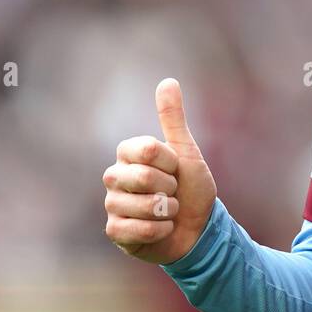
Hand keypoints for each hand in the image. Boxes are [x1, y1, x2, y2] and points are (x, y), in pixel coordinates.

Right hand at [103, 78, 218, 264]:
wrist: (199, 229)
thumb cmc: (191, 188)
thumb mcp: (186, 151)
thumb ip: (173, 118)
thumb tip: (168, 81)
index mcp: (128, 154)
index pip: (147, 149)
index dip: (171, 162)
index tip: (176, 169)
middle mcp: (114, 177)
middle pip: (144, 178)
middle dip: (171, 188)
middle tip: (173, 193)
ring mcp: (112, 204)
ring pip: (142, 206)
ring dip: (168, 212)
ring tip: (169, 212)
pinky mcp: (114, 231)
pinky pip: (137, 229)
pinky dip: (159, 230)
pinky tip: (162, 229)